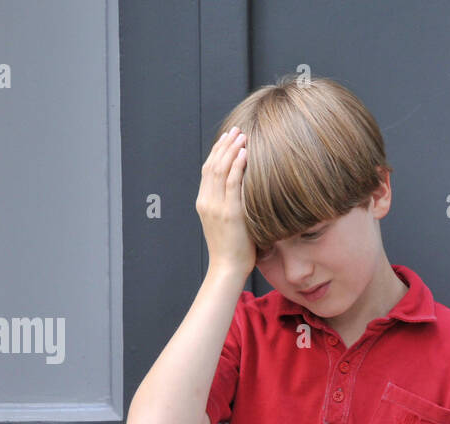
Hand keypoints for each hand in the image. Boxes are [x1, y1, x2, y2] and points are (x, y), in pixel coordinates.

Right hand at [196, 126, 254, 273]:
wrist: (227, 268)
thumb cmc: (231, 250)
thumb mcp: (226, 223)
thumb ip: (228, 205)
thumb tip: (242, 193)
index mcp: (204, 202)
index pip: (208, 169)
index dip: (217, 151)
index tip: (227, 138)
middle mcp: (207, 201)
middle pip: (213, 164)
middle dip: (224, 145)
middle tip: (236, 130)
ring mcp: (217, 206)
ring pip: (221, 170)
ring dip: (232, 150)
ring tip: (242, 136)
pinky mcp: (229, 212)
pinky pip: (232, 183)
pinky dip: (238, 165)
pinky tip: (245, 153)